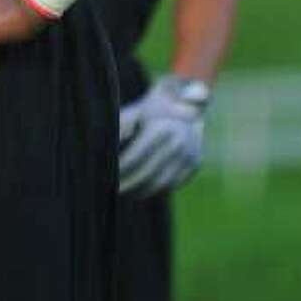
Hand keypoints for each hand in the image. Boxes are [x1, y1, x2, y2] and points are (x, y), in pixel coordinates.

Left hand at [118, 74, 207, 195]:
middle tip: (112, 190)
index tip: (106, 177)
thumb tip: (106, 153)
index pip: (135, 157)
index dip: (120, 170)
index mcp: (160, 129)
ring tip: (124, 193)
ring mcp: (189, 155)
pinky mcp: (194, 164)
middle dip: (128, 185)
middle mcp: (177, 143)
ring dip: (140, 192)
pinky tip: (140, 191)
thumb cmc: (148, 111)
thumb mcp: (132, 114)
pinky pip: (172, 184)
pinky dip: (155, 190)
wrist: (184, 106)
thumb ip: (119, 131)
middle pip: (147, 174)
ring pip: (160, 184)